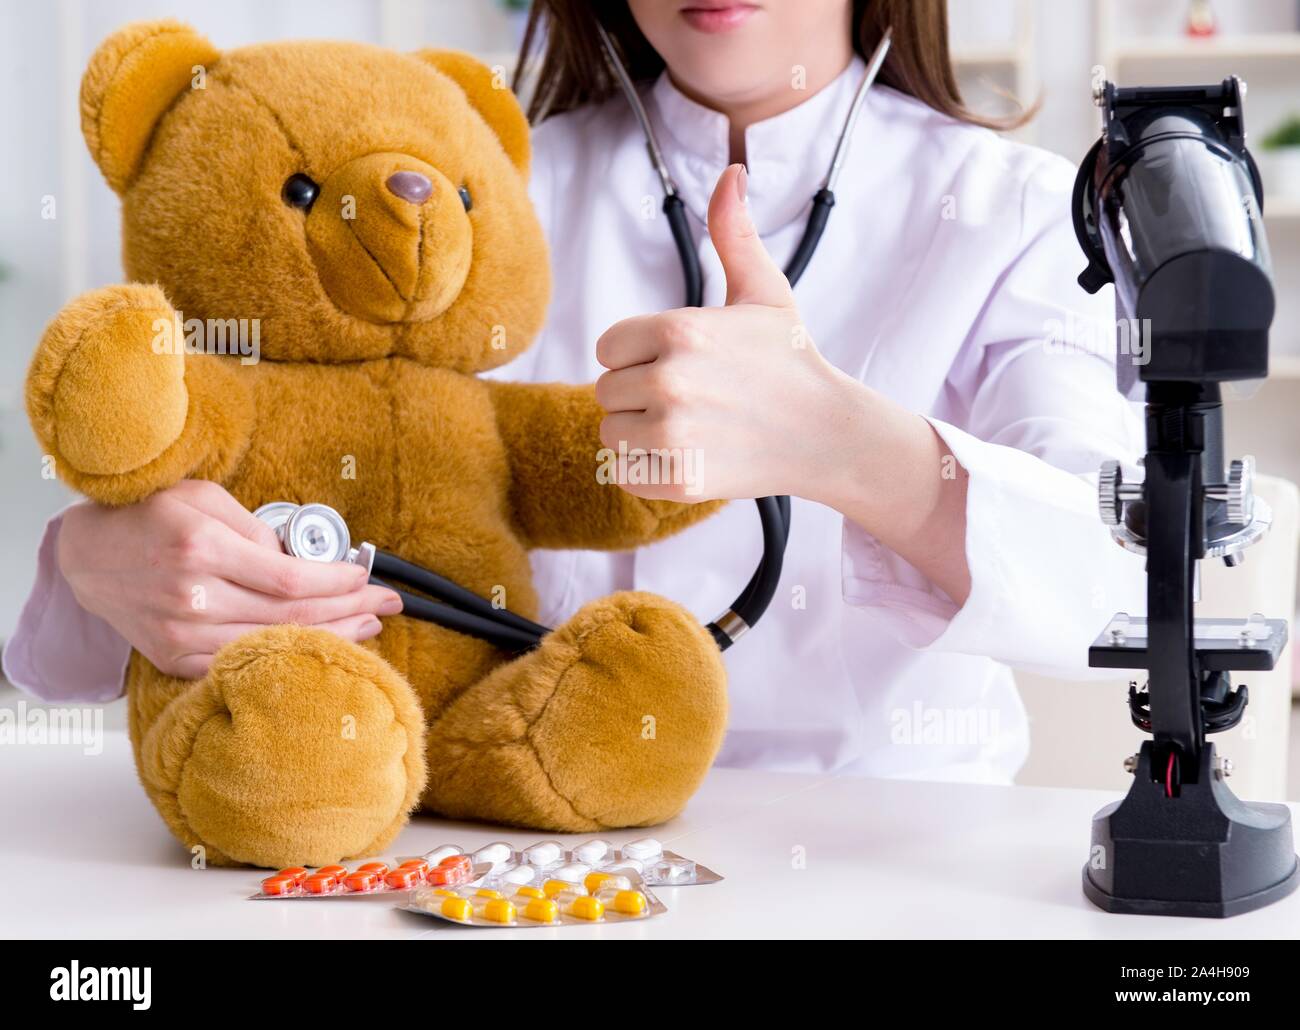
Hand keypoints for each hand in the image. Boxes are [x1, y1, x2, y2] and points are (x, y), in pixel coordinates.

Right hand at [57, 480, 402, 678]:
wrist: (88, 556)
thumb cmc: (150, 517)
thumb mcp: (204, 498)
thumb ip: (257, 527)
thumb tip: (300, 559)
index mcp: (201, 550)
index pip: (289, 578)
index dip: (337, 581)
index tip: (366, 575)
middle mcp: (191, 597)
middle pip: (290, 614)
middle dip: (349, 609)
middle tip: (386, 603)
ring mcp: (182, 634)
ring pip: (273, 643)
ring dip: (330, 636)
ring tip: (368, 626)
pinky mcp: (175, 658)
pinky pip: (243, 663)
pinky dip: (286, 657)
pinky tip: (319, 646)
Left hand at [595, 163, 846, 501]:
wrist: (827, 434)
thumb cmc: (789, 361)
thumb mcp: (763, 292)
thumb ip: (732, 235)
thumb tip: (732, 172)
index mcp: (679, 330)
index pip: (608, 347)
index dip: (638, 356)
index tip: (678, 364)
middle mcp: (670, 381)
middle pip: (607, 391)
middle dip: (639, 395)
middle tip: (692, 399)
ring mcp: (672, 434)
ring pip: (610, 433)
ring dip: (640, 433)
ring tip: (689, 427)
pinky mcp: (677, 479)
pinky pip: (624, 471)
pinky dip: (648, 469)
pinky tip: (689, 455)